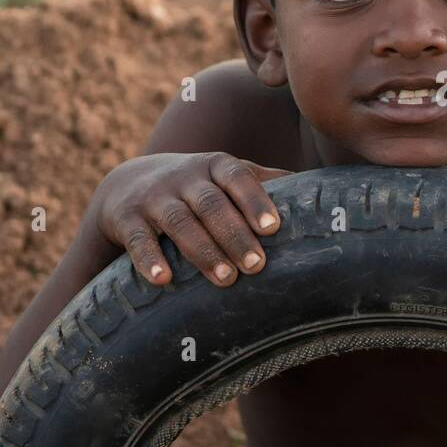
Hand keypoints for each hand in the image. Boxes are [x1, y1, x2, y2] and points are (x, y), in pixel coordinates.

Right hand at [94, 152, 289, 287]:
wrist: (127, 185)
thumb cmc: (196, 186)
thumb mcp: (225, 177)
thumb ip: (264, 182)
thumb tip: (321, 192)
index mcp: (216, 165)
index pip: (238, 177)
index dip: (255, 200)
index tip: (273, 227)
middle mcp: (184, 176)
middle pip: (211, 204)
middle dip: (234, 234)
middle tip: (257, 266)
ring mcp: (153, 197)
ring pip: (179, 222)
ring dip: (202, 251)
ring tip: (224, 279)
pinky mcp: (125, 218)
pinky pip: (137, 238)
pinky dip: (149, 259)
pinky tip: (163, 280)